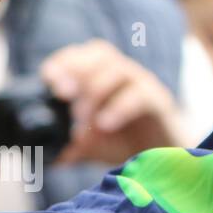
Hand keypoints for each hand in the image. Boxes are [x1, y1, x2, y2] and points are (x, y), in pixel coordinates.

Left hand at [40, 40, 187, 165]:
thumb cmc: (126, 143)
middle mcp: (123, 76)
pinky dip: (119, 107)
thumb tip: (48, 157)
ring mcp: (143, 86)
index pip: (82, 55)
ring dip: (95, 91)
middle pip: (101, 53)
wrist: (164, 159)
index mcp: (103, 78)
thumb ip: (71, 148)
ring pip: (119, 70)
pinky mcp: (158, 102)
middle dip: (77, 69)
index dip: (63, 62)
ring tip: (82, 119)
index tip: (49, 81)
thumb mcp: (92, 146)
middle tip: (62, 94)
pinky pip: (140, 95)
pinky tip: (105, 125)